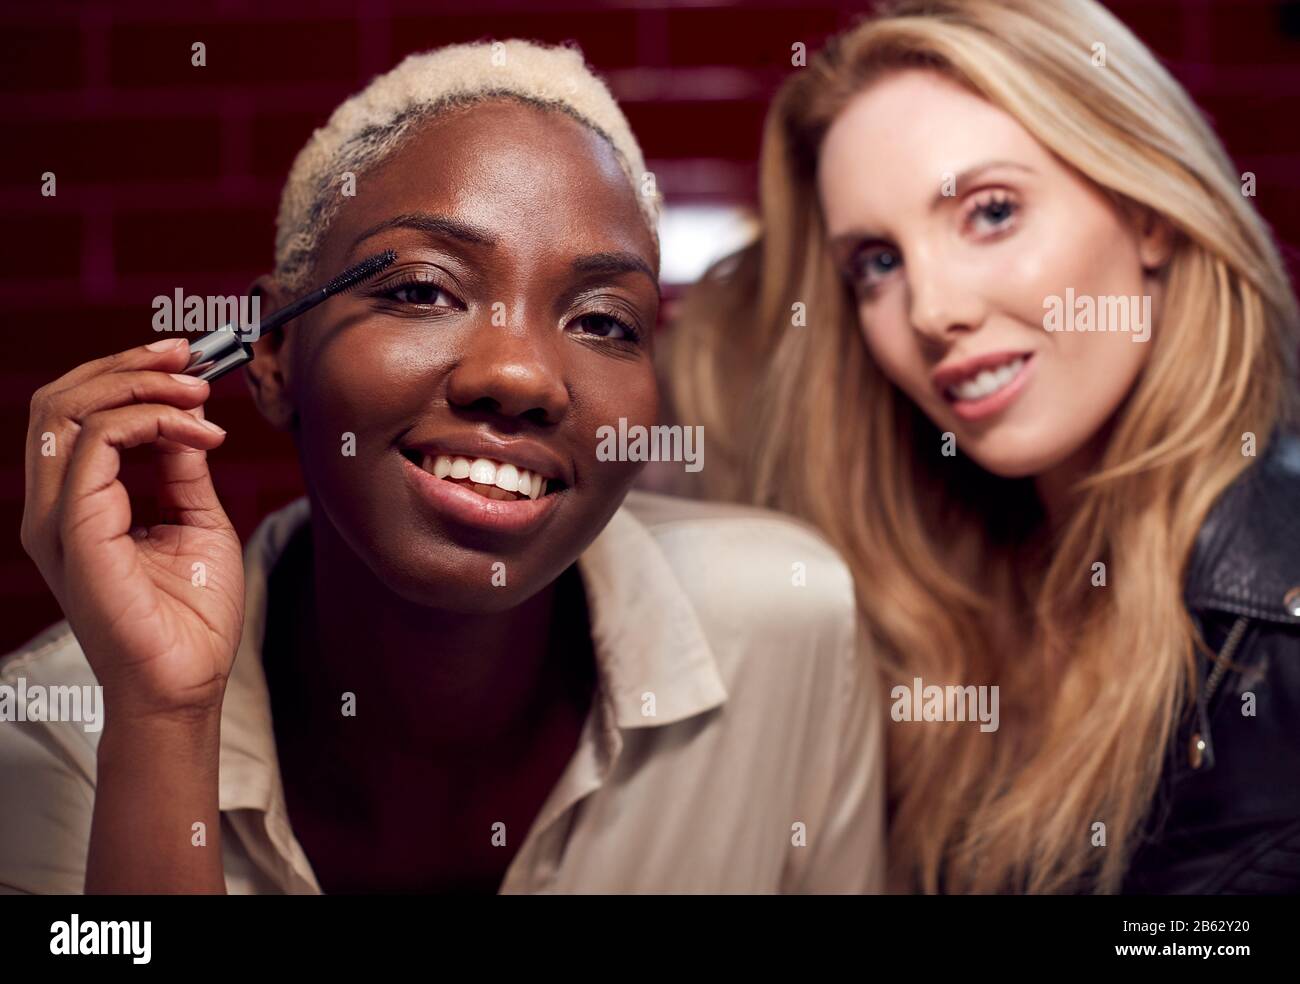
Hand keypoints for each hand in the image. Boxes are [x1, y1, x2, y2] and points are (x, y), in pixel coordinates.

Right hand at [21, 338, 244, 721]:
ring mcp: (58, 519)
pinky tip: (196, 431)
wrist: (189, 682)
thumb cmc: (192, 617)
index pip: (77, 414)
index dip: (128, 374)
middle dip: (127, 363)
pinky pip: (97, 444)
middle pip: (60, 400)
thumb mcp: (196, 521)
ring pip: (66, 410)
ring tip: (198, 390)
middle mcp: (56, 507)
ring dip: (138, 383)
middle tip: (188, 354)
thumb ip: (181, 469)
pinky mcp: (75, 531)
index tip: (189, 363)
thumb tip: (186, 419)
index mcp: (79, 504)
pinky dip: (150, 420)